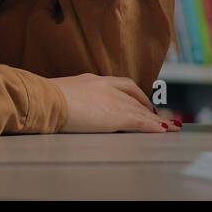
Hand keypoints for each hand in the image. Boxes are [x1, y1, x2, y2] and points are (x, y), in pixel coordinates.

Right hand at [49, 72, 177, 132]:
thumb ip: (68, 99)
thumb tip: (62, 107)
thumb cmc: (43, 100)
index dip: (133, 93)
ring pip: (140, 110)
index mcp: (91, 81)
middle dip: (147, 106)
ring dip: (154, 119)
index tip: (140, 101)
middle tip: (157, 115)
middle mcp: (105, 86)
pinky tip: (163, 130)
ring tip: (168, 126)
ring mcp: (112, 100)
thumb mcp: (58, 95)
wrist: (46, 100)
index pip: (120, 84)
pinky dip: (153, 126)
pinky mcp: (117, 115)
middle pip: (133, 96)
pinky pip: (141, 122)